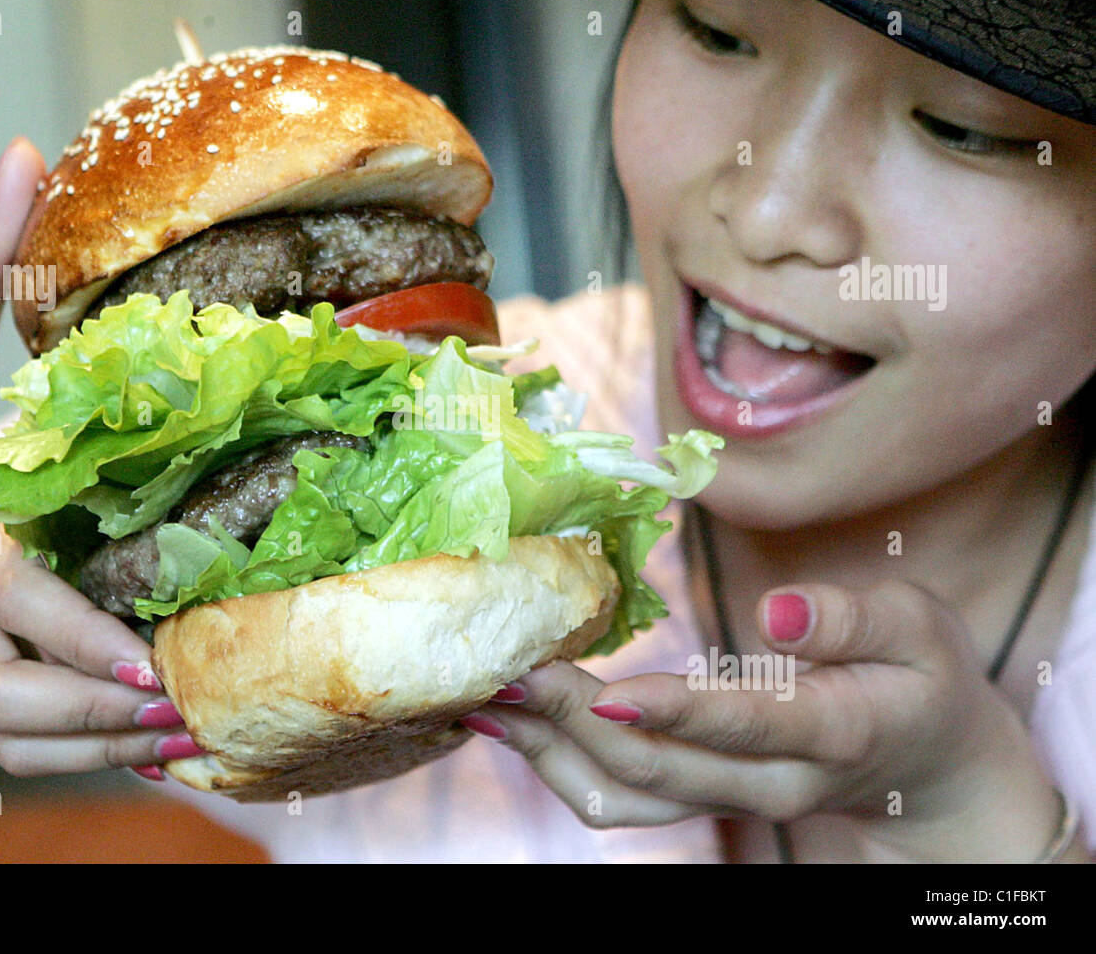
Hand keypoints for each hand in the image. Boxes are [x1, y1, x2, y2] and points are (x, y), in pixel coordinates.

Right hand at [0, 138, 201, 778]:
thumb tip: (24, 152)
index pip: (5, 590)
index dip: (69, 631)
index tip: (143, 654)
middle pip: (0, 690)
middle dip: (90, 716)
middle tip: (185, 710)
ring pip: (4, 734)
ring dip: (96, 753)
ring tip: (189, 739)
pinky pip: (8, 744)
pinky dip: (77, 761)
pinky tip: (151, 750)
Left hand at [464, 581, 1079, 861]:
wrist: (926, 763)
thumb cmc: (919, 676)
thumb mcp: (918, 628)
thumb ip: (851, 620)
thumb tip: (775, 613)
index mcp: (833, 732)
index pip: (746, 728)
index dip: (677, 713)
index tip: (606, 695)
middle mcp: (772, 782)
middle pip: (663, 769)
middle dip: (577, 725)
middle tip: (511, 673)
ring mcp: (730, 797)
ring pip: (629, 800)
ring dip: (550, 757)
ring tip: (487, 704)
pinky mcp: (700, 794)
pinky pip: (622, 800)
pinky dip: (559, 768)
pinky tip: (514, 727)